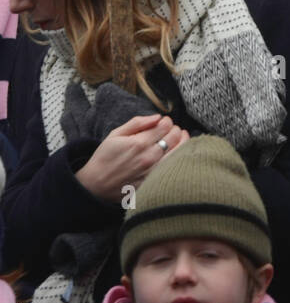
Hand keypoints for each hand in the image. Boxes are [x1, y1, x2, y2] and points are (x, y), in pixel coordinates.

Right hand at [75, 114, 189, 202]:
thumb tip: (157, 117)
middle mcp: (149, 157)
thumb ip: (137, 123)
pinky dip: (177, 158)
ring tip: (178, 138)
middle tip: (170, 130)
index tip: (163, 121)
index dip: (167, 120)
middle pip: (175, 137)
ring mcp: (153, 172)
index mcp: (139, 143)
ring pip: (179, 153)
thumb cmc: (104, 158)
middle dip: (175, 129)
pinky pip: (172, 168)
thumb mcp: (115, 134)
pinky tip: (175, 153)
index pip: (165, 125)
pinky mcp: (154, 183)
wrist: (95, 185)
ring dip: (181, 142)